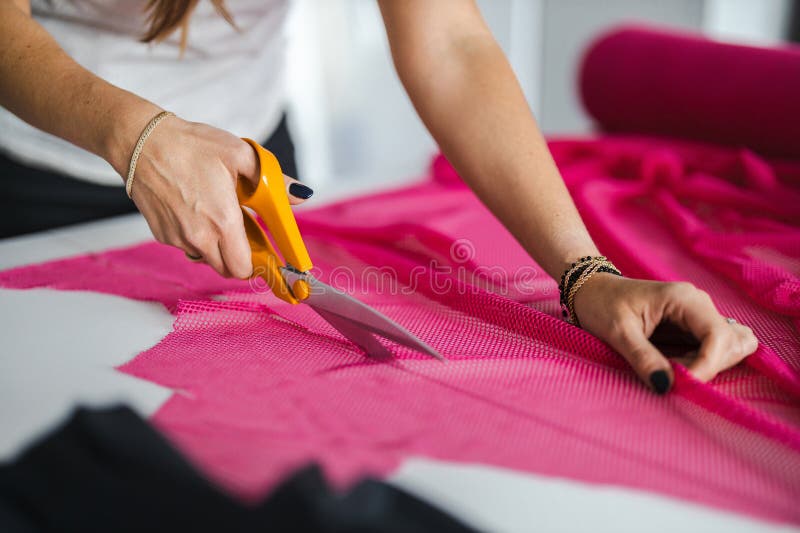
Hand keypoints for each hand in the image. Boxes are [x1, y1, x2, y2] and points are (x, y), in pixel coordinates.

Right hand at [125, 116, 311, 277]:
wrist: (142, 141)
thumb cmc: (190, 146)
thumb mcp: (240, 155)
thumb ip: (273, 180)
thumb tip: (300, 195)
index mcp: (222, 221)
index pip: (244, 268)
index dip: (257, 264)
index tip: (264, 253)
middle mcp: (199, 237)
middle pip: (227, 269)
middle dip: (239, 257)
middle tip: (244, 233)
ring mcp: (177, 238)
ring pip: (207, 259)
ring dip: (218, 247)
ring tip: (218, 216)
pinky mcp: (162, 234)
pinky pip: (187, 246)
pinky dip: (197, 237)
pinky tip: (196, 210)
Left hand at [572, 274, 757, 393]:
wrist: (591, 291)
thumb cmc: (601, 304)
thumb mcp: (617, 332)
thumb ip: (643, 358)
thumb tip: (666, 386)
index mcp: (685, 299)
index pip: (719, 336)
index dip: (708, 365)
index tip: (683, 383)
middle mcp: (699, 305)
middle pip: (732, 343)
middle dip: (708, 366)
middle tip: (672, 374)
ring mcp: (699, 317)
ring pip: (730, 348)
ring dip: (708, 366)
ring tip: (672, 368)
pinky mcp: (693, 329)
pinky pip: (714, 350)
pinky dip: (702, 364)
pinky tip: (675, 366)